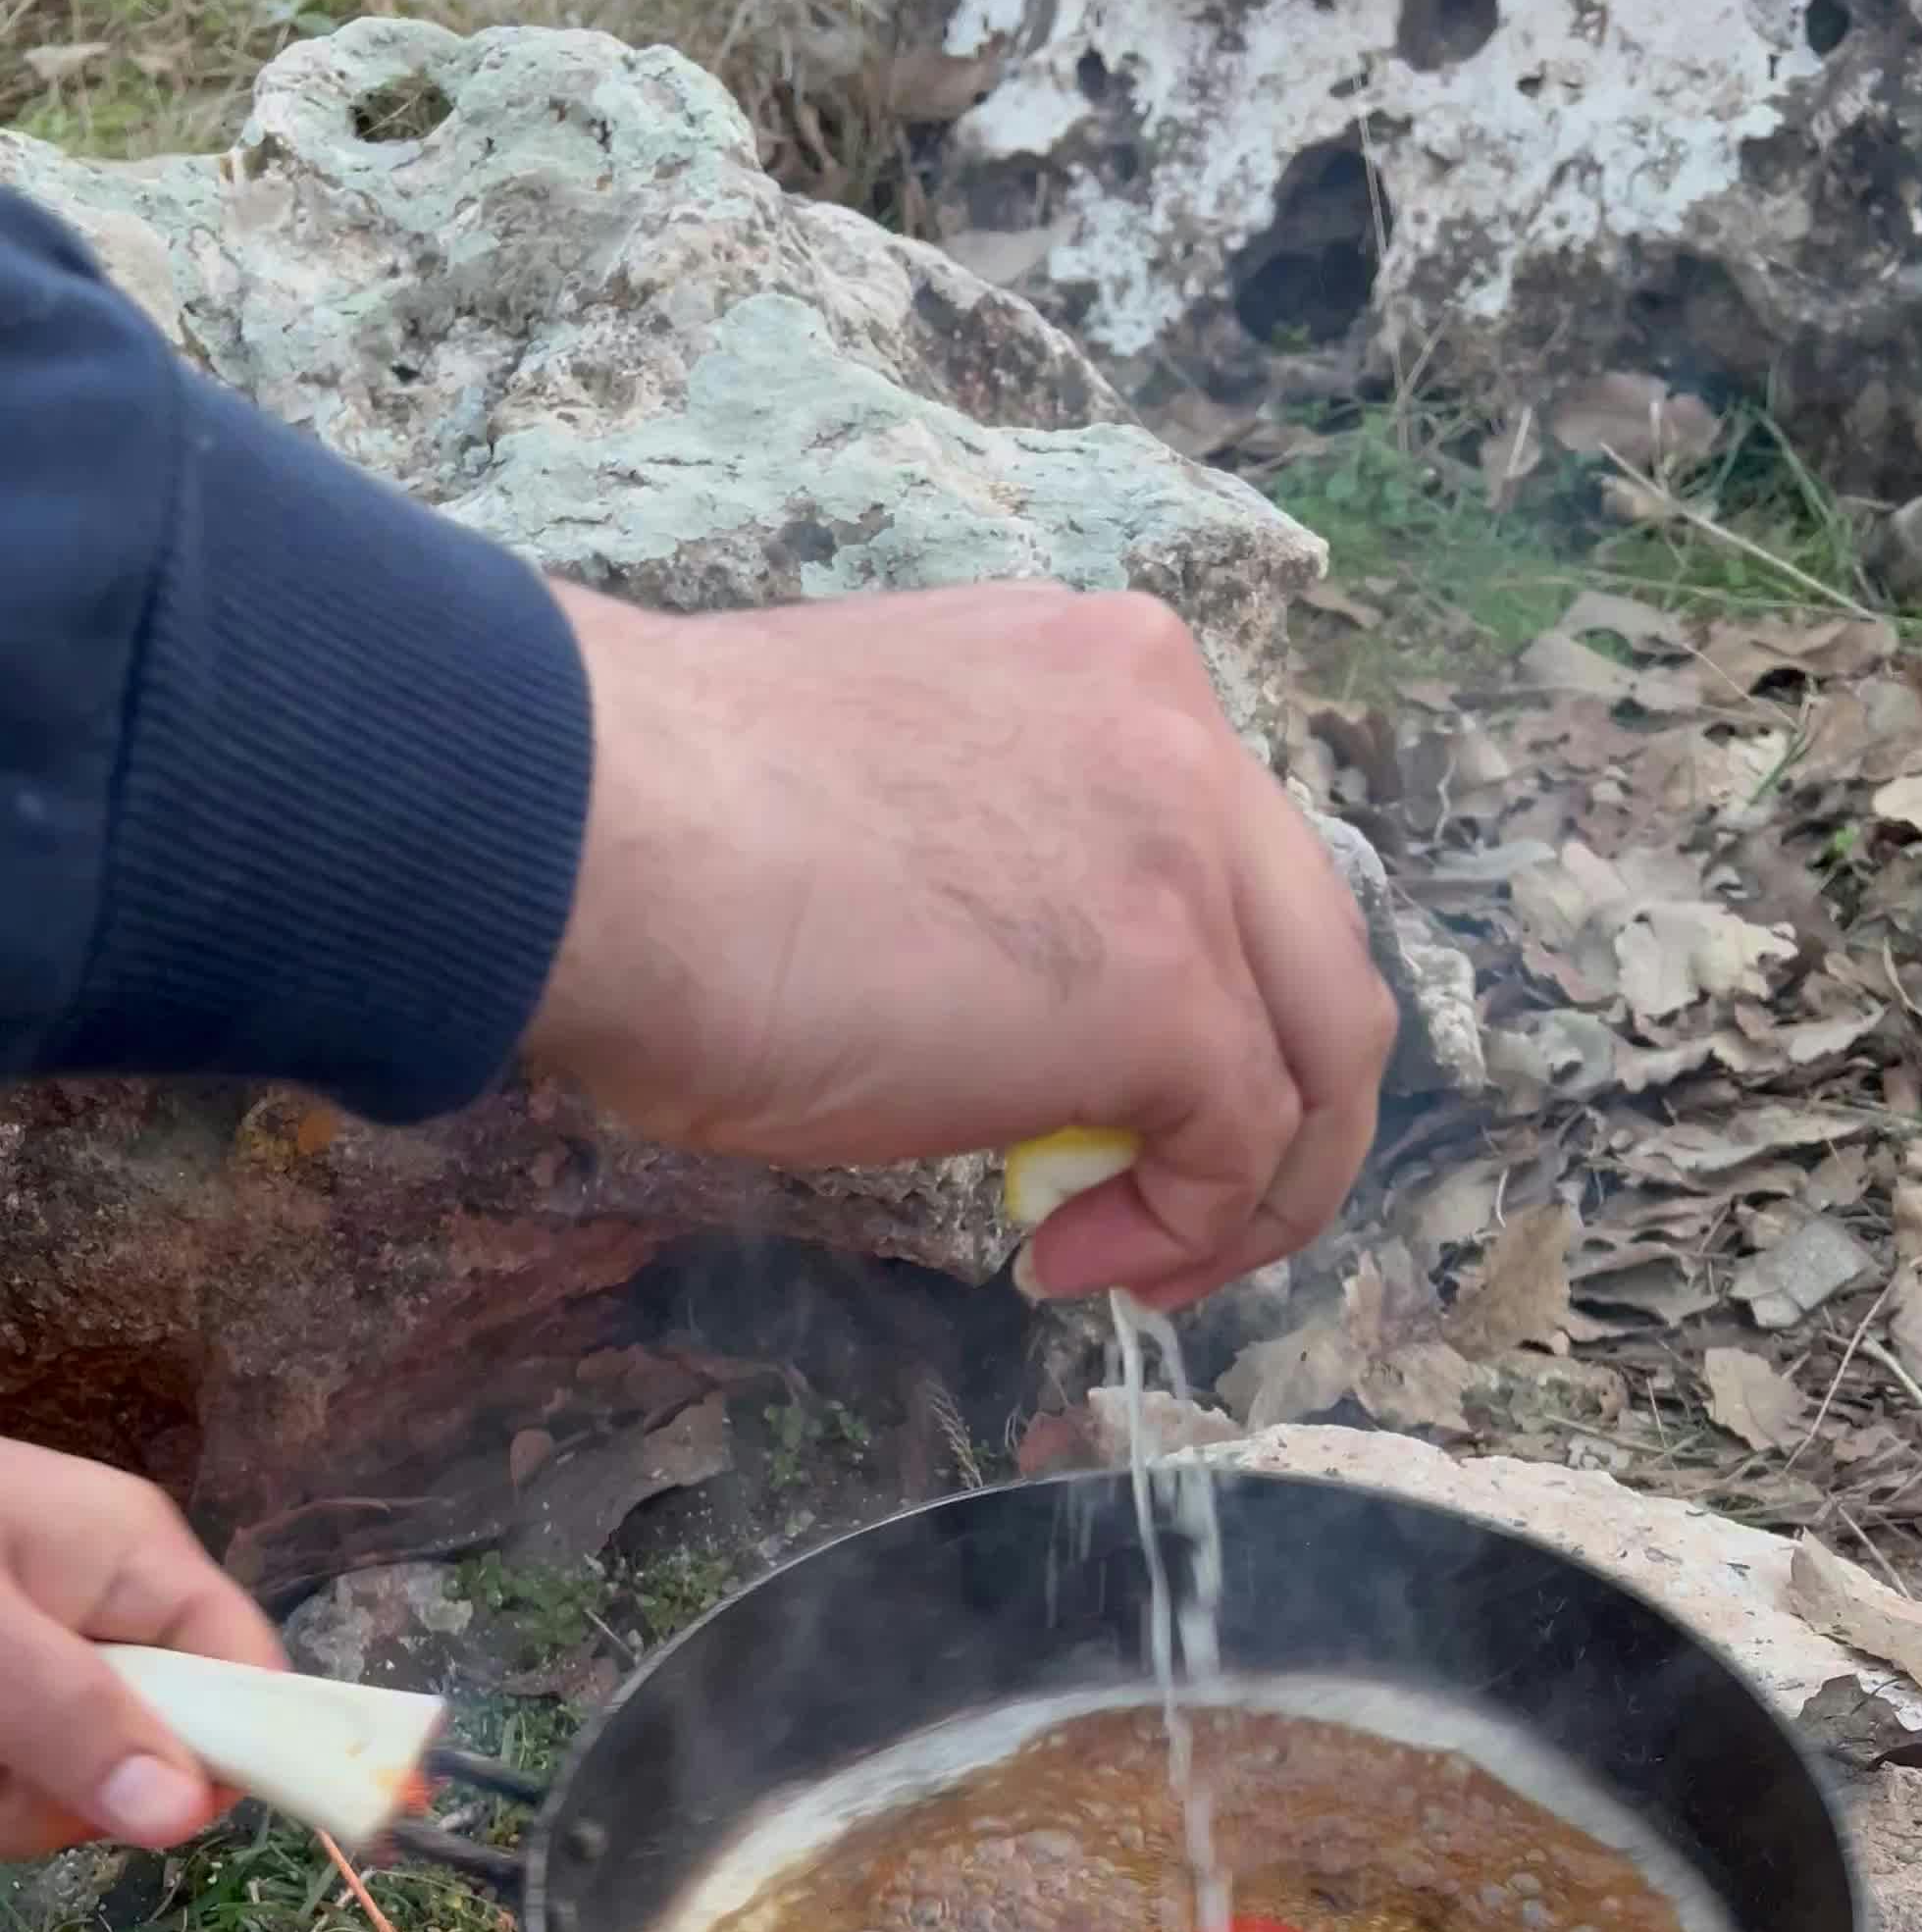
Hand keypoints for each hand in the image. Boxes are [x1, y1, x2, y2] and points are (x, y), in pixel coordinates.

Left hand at [0, 1439, 284, 1859]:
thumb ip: (68, 1712)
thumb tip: (184, 1816)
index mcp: (135, 1562)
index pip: (250, 1677)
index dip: (230, 1759)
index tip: (154, 1824)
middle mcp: (102, 1619)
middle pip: (150, 1761)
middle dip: (54, 1789)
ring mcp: (41, 1670)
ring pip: (61, 1793)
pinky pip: (6, 1784)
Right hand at [533, 583, 1395, 1312]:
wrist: (589, 838)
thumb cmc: (659, 825)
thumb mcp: (886, 805)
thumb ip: (995, 863)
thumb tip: (997, 990)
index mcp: (1105, 671)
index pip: (1228, 856)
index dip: (1196, 999)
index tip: (1088, 1097)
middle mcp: (1180, 733)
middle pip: (1314, 951)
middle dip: (1271, 1106)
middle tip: (1167, 1205)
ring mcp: (1188, 861)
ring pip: (1323, 1050)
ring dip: (1249, 1189)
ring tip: (1132, 1259)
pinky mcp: (1166, 993)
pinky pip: (1240, 1146)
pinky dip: (1184, 1230)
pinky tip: (1072, 1261)